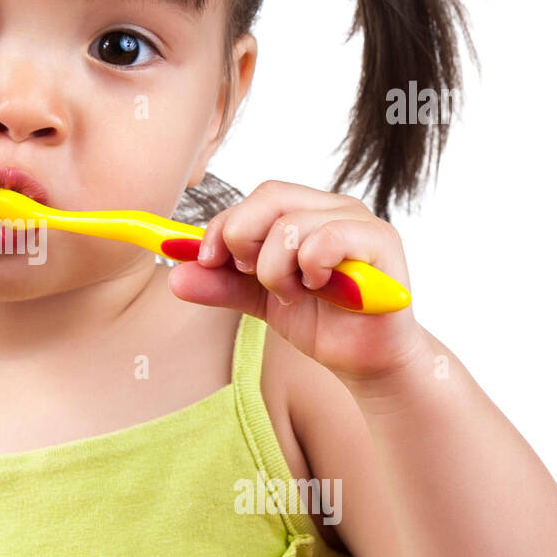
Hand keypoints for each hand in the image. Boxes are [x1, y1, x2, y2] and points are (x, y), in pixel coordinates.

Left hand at [166, 179, 429, 384]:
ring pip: (292, 224)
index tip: (204, 260)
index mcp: (305, 212)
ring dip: (275, 267)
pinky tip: (316, 290)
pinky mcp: (381, 243)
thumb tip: (175, 276)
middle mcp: (333, 208)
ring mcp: (359, 222)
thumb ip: (222, 284)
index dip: (221, 226)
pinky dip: (308, 267)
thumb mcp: (259, 301)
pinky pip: (328, 239)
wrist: (365, 361)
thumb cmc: (321, 321)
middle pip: (269, 196)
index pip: (253, 199)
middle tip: (247, 274)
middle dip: (241, 238)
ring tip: (290, 294)